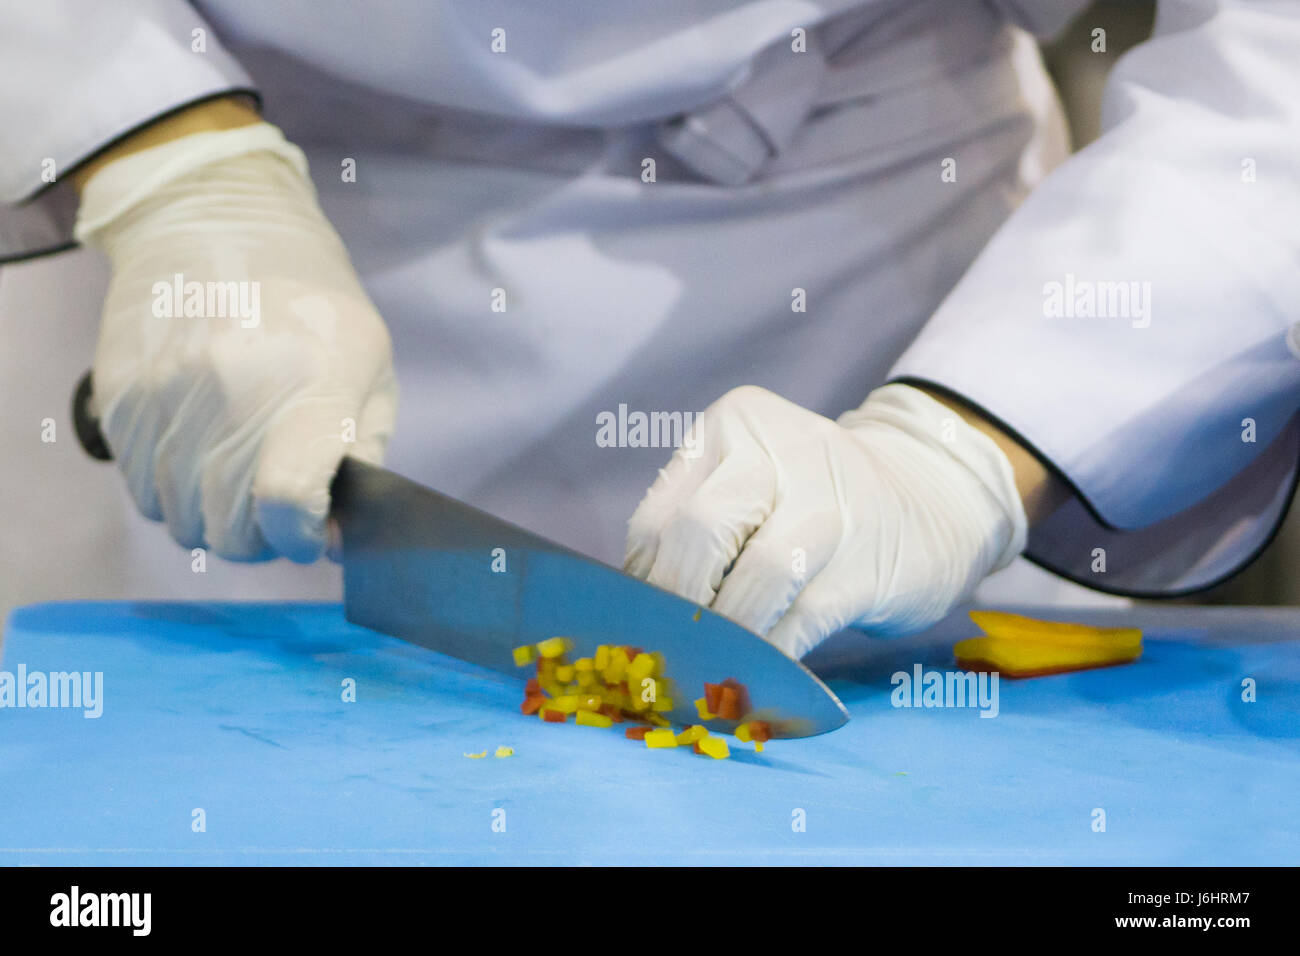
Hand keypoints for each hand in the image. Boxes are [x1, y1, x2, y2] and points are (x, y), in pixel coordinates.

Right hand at [75, 121, 396, 560]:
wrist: (219, 222)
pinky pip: (140, 487)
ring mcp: (168, 390)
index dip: (297, 537)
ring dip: (211, 518)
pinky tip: (196, 455)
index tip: (306, 533)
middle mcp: (234, 386)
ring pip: (180, 517)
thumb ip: (361, 453)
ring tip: (234, 479)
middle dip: (258, 539)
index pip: (288, 496)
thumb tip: (335, 538)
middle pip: (230, 526)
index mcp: (312, 380)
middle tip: (272, 513)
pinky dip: (170, 491)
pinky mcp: (121, 393)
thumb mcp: (369, 365)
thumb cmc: (311, 305)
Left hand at [624, 384, 1027, 657]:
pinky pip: (803, 620)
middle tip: (665, 651)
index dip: (639, 584)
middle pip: (699, 533)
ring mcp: (831, 506)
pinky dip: (770, 656)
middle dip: (674, 607)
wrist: (932, 499)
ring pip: (756, 578)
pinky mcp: (867, 565)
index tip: (634, 627)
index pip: (659, 515)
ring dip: (724, 636)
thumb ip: (695, 527)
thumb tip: (634, 613)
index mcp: (733, 426)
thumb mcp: (750, 482)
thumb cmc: (814, 503)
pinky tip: (756, 674)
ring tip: (707, 666)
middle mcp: (780, 451)